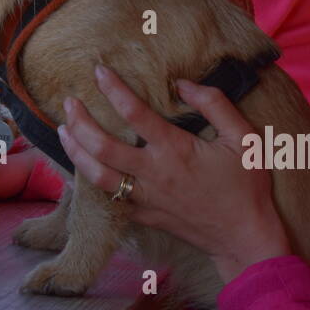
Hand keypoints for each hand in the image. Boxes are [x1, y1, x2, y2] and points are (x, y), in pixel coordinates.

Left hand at [58, 64, 291, 281]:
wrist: (245, 237)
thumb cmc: (246, 185)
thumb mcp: (244, 138)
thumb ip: (215, 104)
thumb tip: (183, 84)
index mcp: (175, 150)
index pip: (135, 113)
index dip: (113, 89)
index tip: (98, 72)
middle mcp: (154, 173)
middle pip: (103, 146)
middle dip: (79, 122)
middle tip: (68, 103)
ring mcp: (146, 198)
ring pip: (97, 176)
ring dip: (75, 152)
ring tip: (63, 131)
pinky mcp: (145, 216)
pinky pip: (108, 199)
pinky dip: (90, 183)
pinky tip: (82, 167)